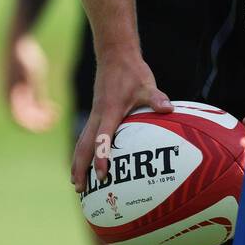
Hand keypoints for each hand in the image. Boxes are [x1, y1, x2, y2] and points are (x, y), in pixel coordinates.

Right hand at [4, 33, 57, 132]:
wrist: (19, 45)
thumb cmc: (24, 57)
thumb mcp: (29, 73)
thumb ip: (30, 87)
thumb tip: (29, 99)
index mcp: (9, 96)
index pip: (16, 119)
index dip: (29, 126)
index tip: (43, 125)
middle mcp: (12, 98)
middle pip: (24, 118)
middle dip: (37, 122)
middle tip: (52, 121)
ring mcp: (20, 95)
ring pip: (30, 114)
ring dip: (41, 117)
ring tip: (54, 115)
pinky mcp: (28, 90)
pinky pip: (35, 106)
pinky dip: (43, 109)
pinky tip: (54, 108)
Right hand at [70, 50, 173, 191]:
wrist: (114, 56)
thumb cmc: (132, 72)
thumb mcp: (147, 85)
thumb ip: (156, 99)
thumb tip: (169, 109)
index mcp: (110, 112)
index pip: (103, 139)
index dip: (102, 157)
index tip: (102, 175)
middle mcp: (98, 116)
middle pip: (84, 146)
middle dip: (80, 167)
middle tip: (79, 188)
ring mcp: (95, 114)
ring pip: (82, 142)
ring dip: (77, 162)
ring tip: (75, 183)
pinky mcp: (96, 113)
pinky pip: (86, 135)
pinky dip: (82, 151)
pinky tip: (84, 162)